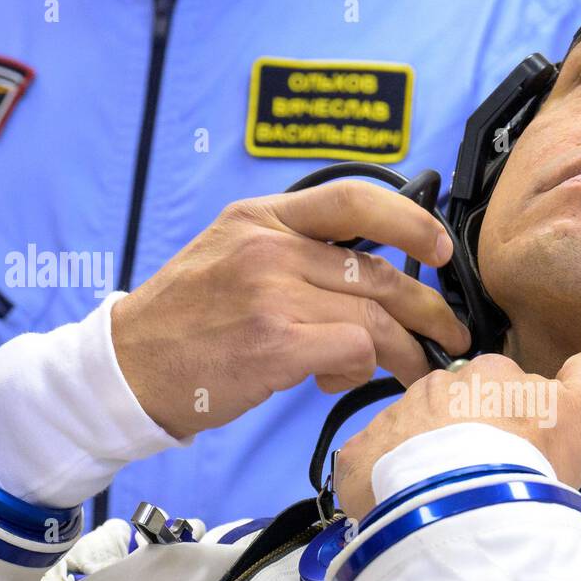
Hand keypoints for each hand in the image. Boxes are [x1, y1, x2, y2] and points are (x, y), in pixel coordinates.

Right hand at [113, 181, 471, 437]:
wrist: (128, 367)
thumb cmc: (186, 321)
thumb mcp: (231, 257)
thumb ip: (294, 255)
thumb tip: (368, 284)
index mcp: (261, 217)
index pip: (354, 200)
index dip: (411, 220)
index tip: (442, 248)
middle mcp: (268, 247)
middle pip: (377, 271)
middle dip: (429, 309)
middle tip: (452, 335)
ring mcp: (271, 295)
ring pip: (374, 316)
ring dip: (408, 350)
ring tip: (419, 371)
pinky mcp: (274, 344)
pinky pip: (354, 349)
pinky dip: (364, 369)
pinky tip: (346, 381)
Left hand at [334, 350, 580, 518]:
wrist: (467, 509)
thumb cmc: (532, 459)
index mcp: (491, 374)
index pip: (505, 387)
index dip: (515, 420)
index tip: (521, 454)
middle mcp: (436, 386)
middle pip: (453, 410)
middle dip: (464, 438)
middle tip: (482, 482)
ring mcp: (392, 419)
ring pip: (409, 436)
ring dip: (423, 460)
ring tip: (443, 501)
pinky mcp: (358, 458)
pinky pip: (369, 466)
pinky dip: (384, 485)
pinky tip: (404, 511)